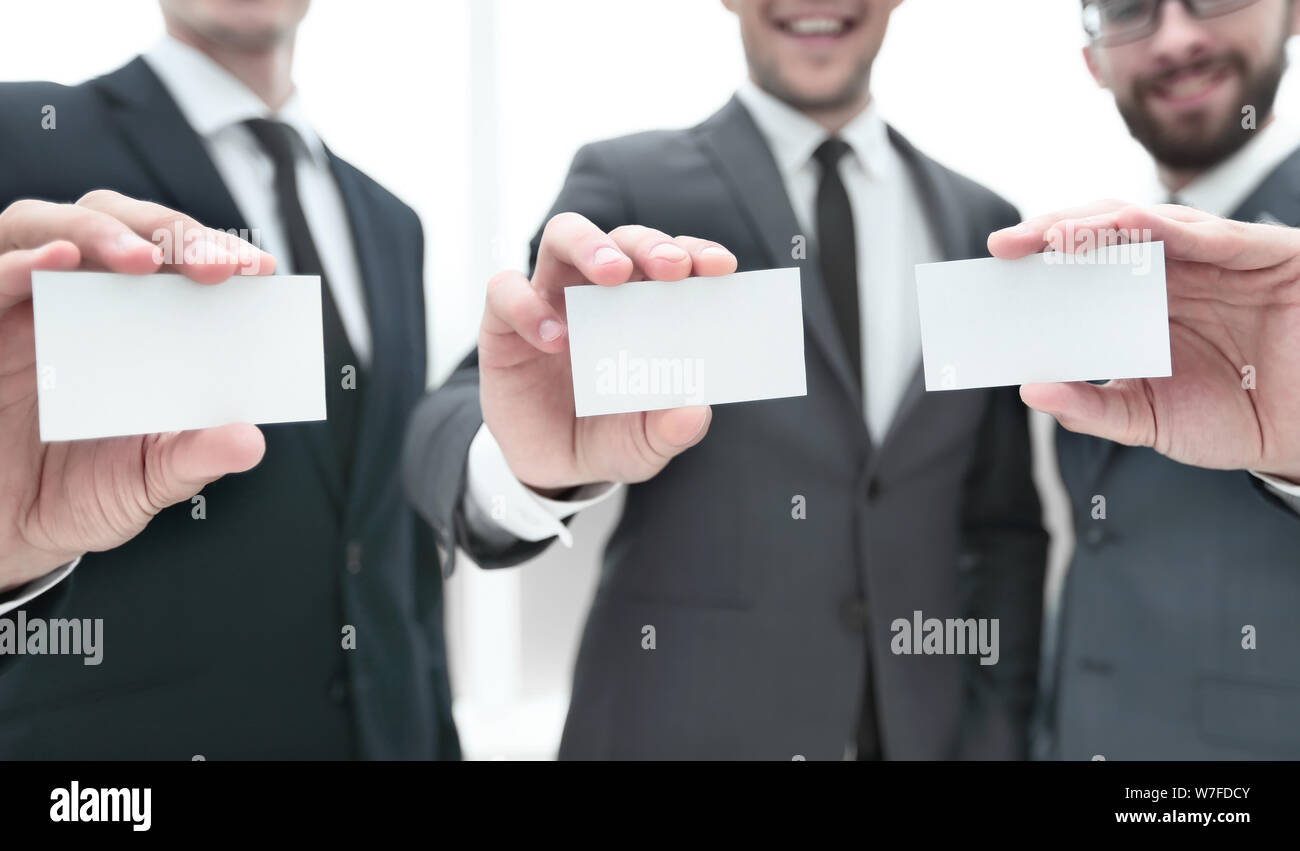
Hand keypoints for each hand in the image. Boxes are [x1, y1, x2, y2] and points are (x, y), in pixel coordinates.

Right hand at [0, 190, 275, 591]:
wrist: (7, 535)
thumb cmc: (77, 494)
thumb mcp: (148, 481)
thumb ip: (196, 457)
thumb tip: (251, 440)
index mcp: (130, 326)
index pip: (173, 263)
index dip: (214, 252)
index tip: (258, 269)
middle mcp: (75, 303)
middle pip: (118, 225)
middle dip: (172, 233)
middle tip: (216, 265)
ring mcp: (20, 310)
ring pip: (49, 227)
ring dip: (101, 232)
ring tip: (146, 260)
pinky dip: (22, 263)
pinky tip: (57, 260)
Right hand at [478, 213, 737, 490]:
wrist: (550, 467)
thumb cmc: (608, 437)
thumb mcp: (645, 445)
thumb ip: (672, 431)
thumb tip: (694, 411)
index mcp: (646, 307)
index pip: (673, 262)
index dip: (697, 254)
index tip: (721, 267)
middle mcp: (598, 291)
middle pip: (623, 238)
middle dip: (650, 245)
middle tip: (672, 268)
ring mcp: (549, 299)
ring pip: (563, 236)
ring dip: (591, 245)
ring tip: (613, 275)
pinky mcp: (503, 323)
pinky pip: (505, 291)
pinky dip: (528, 306)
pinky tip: (553, 339)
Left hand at [989, 200, 1299, 481]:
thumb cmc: (1231, 419)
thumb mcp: (1147, 419)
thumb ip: (1091, 408)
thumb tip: (1031, 391)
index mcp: (1143, 303)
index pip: (1082, 268)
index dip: (1040, 261)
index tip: (994, 266)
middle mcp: (1177, 273)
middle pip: (1103, 236)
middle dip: (1052, 233)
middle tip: (1005, 245)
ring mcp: (1217, 260)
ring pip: (1147, 224)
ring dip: (1095, 225)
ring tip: (1051, 236)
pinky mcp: (1264, 254)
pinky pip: (1210, 234)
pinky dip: (1164, 227)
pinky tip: (1125, 228)